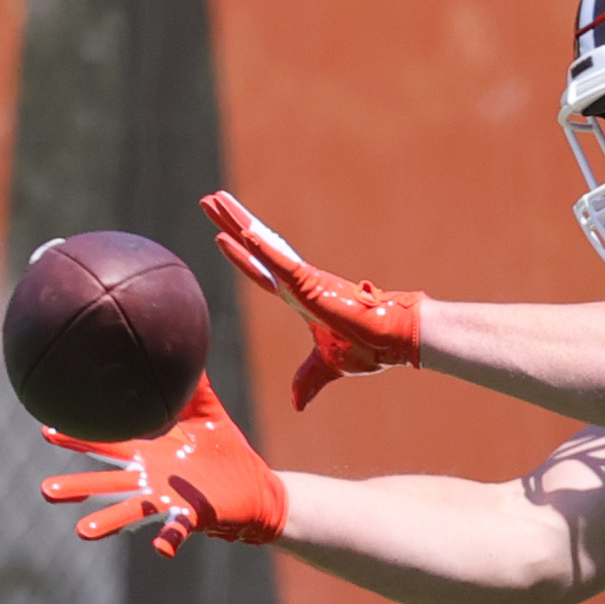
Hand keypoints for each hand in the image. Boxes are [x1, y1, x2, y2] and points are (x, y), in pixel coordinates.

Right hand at [40, 377, 286, 557]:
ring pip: (132, 510)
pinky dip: (169, 538)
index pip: (108, 443)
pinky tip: (160, 548)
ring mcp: (170, 500)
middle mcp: (152, 480)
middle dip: (78, 486)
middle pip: (108, 481)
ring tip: (83, 531)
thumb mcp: (209, 413)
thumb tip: (187, 342)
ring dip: (109, 520)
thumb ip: (195, 384)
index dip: (79, 439)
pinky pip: (178, 530)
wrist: (258, 487)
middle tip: (46, 492)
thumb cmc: (228, 452)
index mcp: (151, 454)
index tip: (46, 430)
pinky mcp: (195, 516)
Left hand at [201, 190, 423, 410]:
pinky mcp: (313, 284)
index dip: (240, 255)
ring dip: (238, 222)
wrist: (395, 341)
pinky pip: (282, 263)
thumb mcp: (327, 366)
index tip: (220, 234)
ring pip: (263, 246)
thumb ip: (308, 380)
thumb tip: (298, 405)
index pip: (261, 273)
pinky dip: (262, 248)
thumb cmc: (369, 347)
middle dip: (232, 223)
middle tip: (209, 200)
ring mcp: (304, 280)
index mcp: (300, 298)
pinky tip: (242, 231)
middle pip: (257, 249)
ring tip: (214, 199)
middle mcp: (298, 283)